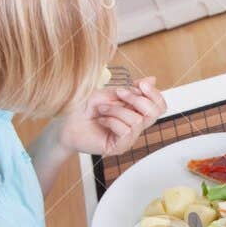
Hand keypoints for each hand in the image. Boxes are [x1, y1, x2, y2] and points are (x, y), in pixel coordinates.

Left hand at [53, 78, 167, 157]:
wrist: (66, 122)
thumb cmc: (85, 107)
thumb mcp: (109, 93)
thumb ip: (131, 89)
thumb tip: (153, 79)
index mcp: (135, 111)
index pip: (158, 106)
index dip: (154, 94)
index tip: (140, 84)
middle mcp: (135, 125)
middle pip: (154, 113)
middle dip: (136, 99)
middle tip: (118, 94)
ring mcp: (128, 137)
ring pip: (136, 121)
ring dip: (115, 110)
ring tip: (100, 109)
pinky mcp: (120, 146)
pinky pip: (125, 131)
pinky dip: (111, 121)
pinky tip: (101, 120)